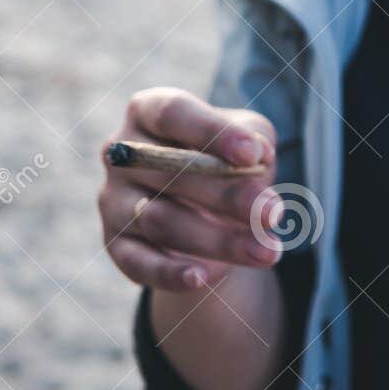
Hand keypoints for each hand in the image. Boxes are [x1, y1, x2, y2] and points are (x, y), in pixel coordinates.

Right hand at [98, 88, 283, 292]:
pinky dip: (169, 272)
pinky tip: (202, 278)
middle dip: (231, 196)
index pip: (173, 113)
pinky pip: (137, 261)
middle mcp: (122, 153)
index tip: (254, 155)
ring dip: (218, 240)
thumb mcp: (246, 139)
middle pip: (173, 172)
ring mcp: (113, 199)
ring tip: (266, 252)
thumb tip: (259, 156)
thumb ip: (255, 138)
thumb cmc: (226, 162)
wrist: (204, 210)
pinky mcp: (116, 242)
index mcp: (149, 111)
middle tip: (275, 214)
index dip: (213, 132)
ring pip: (162, 220)